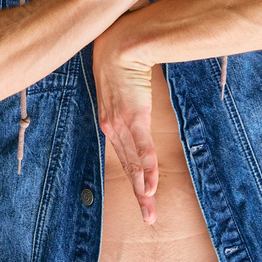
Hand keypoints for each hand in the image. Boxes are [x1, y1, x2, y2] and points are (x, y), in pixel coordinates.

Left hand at [93, 18, 158, 223]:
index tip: (142, 195)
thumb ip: (128, 96)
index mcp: (109, 121)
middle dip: (140, 195)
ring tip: (150, 211)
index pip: (125, 157)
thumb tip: (136, 96)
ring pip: (135, 165)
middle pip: (129, 168)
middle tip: (149, 217)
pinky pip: (143, 149)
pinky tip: (152, 188)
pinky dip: (148, 170)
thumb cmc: (120, 59)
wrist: (120, 44)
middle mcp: (112, 127)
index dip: (134, 178)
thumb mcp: (122, 84)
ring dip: (144, 190)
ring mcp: (122, 125)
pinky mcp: (134, 118)